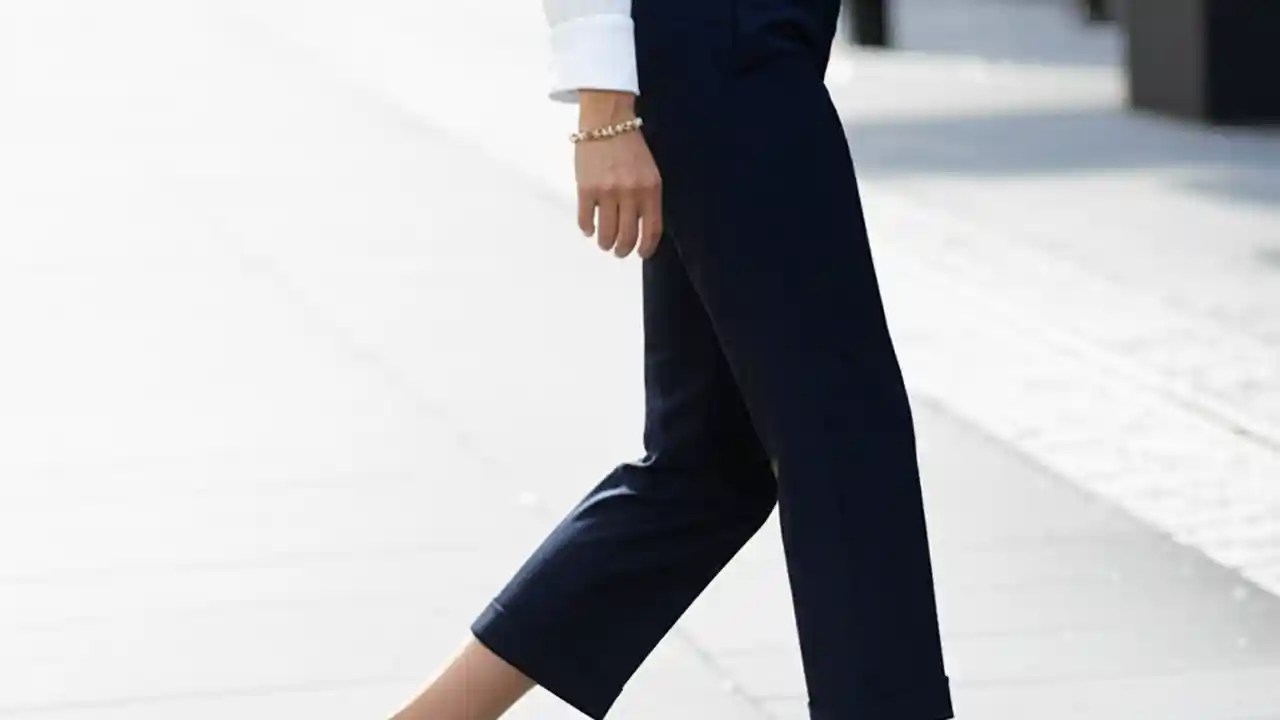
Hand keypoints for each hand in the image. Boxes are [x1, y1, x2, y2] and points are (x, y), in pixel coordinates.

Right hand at [575, 91, 662, 258]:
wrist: (607, 121)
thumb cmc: (630, 148)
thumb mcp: (650, 173)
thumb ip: (648, 199)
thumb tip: (641, 229)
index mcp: (650, 190)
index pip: (651, 230)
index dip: (646, 247)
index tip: (641, 253)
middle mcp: (630, 193)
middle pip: (628, 236)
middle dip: (623, 250)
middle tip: (619, 251)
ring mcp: (607, 192)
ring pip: (606, 233)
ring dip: (605, 243)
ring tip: (604, 242)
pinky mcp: (586, 189)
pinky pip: (586, 220)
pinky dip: (587, 228)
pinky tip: (589, 228)